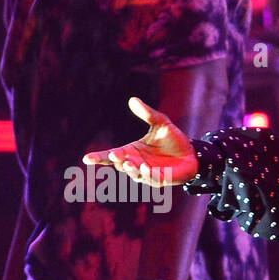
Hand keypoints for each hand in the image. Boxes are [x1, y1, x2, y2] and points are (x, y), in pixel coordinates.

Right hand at [83, 97, 199, 185]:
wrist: (192, 153)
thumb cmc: (173, 139)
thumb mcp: (160, 123)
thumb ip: (147, 114)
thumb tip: (133, 100)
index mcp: (131, 151)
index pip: (111, 155)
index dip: (99, 157)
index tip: (86, 159)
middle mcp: (136, 163)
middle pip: (120, 165)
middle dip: (116, 161)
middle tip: (114, 154)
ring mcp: (147, 173)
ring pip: (134, 174)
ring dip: (130, 169)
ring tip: (128, 162)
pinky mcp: (160, 180)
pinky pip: (150, 179)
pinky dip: (146, 174)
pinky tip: (144, 167)